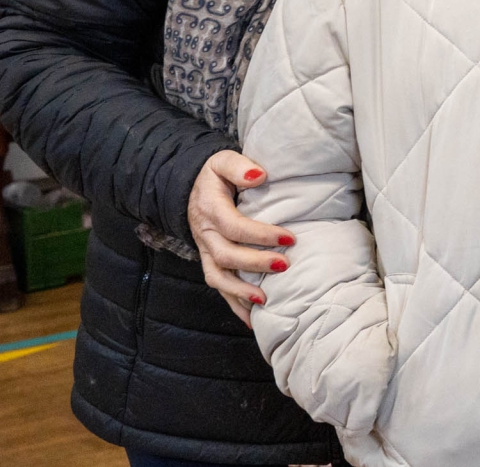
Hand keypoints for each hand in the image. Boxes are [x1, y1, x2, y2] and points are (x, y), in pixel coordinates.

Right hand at [189, 149, 290, 325]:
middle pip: (226, 255)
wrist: (190, 187)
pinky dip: (234, 304)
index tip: (289, 238)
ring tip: (266, 300)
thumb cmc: (215, 175)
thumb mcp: (222, 160)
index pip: (234, 226)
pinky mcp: (210, 261)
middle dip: (255, 263)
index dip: (261, 234)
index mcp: (210, 209)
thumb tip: (259, 176)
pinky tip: (253, 318)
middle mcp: (205, 234)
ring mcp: (205, 251)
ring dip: (240, 292)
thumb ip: (239, 166)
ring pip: (218, 277)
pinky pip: (218, 286)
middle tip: (285, 264)